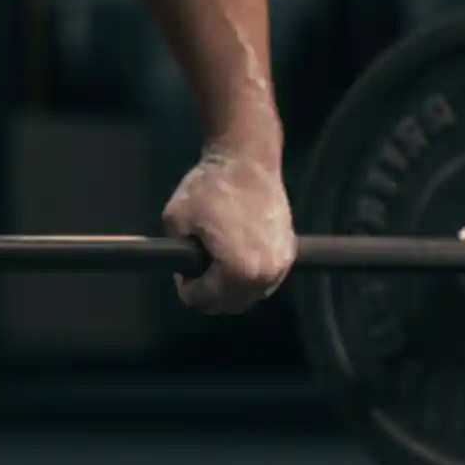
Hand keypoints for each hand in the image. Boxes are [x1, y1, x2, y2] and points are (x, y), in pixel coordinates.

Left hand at [162, 142, 296, 314]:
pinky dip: (247, 277)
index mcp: (238, 271)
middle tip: (194, 269)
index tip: (180, 268)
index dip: (185, 286)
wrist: (248, 160)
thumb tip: (181, 270)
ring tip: (213, 262)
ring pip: (248, 295)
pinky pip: (264, 280)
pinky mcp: (289, 253)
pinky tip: (233, 257)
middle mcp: (265, 275)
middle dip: (207, 292)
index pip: (203, 300)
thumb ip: (175, 253)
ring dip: (228, 288)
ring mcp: (281, 265)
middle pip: (229, 304)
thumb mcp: (176, 219)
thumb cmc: (210, 187)